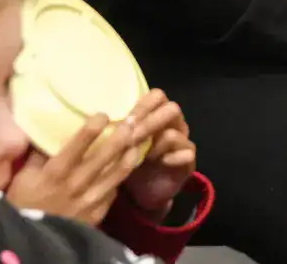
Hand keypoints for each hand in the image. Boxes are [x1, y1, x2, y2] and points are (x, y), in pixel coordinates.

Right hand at [6, 109, 151, 224]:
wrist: (30, 241)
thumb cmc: (24, 205)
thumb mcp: (23, 178)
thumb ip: (38, 155)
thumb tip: (48, 131)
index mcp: (54, 174)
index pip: (77, 146)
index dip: (91, 129)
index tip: (103, 114)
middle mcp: (75, 185)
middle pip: (104, 156)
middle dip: (120, 137)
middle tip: (132, 121)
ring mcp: (89, 200)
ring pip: (117, 173)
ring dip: (129, 155)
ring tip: (137, 142)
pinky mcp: (98, 213)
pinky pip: (114, 191)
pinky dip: (121, 177)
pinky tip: (126, 166)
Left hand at [119, 90, 194, 217]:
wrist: (145, 191)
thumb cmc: (129, 162)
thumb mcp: (119, 144)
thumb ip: (117, 130)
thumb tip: (97, 119)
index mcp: (157, 115)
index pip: (157, 97)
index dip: (142, 106)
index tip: (125, 121)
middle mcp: (174, 124)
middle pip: (171, 109)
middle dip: (149, 123)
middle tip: (131, 138)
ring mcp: (184, 142)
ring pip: (174, 134)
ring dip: (156, 145)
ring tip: (144, 157)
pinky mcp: (189, 161)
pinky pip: (187, 154)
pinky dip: (172, 159)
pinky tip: (161, 164)